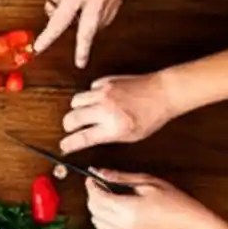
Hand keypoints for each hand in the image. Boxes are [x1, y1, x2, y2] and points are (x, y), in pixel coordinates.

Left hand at [35, 0, 151, 67]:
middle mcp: (96, 2)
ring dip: (83, 23)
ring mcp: (111, 2)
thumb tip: (54, 3)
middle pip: (86, 35)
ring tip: (72, 6)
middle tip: (80, 63)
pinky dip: (93, 15)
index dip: (47, 37)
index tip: (39, 47)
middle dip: (83, 50)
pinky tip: (88, 5)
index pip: (58, 23)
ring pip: (94, 23)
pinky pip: (103, 15)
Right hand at [60, 73, 177, 153]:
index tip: (64, 146)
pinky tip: (100, 99)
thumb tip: (88, 139)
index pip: (82, 138)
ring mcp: (104, 93)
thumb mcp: (131, 136)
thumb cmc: (152, 116)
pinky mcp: (105, 82)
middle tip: (72, 128)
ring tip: (86, 112)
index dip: (69, 144)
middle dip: (68, 126)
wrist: (163, 92)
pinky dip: (91, 96)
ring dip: (77, 109)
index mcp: (114, 128)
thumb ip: (108, 137)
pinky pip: (88, 90)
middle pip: (71, 119)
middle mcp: (106, 110)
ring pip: (75, 102)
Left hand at [85, 170, 208, 228]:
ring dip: (95, 206)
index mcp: (127, 208)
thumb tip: (99, 172)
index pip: (97, 196)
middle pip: (93, 208)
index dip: (91, 184)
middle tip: (100, 182)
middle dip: (92, 193)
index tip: (92, 176)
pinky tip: (111, 208)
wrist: (187, 223)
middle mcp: (121, 223)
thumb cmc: (172, 200)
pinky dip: (100, 217)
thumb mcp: (148, 182)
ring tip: (107, 194)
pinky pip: (102, 228)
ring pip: (95, 219)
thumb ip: (121, 177)